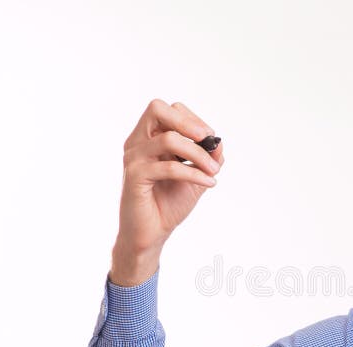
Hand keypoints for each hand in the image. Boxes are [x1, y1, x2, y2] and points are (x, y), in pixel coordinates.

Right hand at [110, 99, 223, 285]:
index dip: (192, 119)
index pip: (168, 109)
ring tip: (214, 170)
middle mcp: (137, 142)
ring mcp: (134, 158)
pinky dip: (194, 173)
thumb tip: (219, 142)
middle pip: (157, 108)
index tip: (210, 139)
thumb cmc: (170, 202)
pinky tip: (209, 183)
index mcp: (148, 137)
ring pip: (168, 139)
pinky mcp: (135, 176)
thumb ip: (208, 157)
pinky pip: (168, 167)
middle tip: (209, 140)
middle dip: (189, 122)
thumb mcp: (196, 175)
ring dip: (198, 154)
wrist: (152, 233)